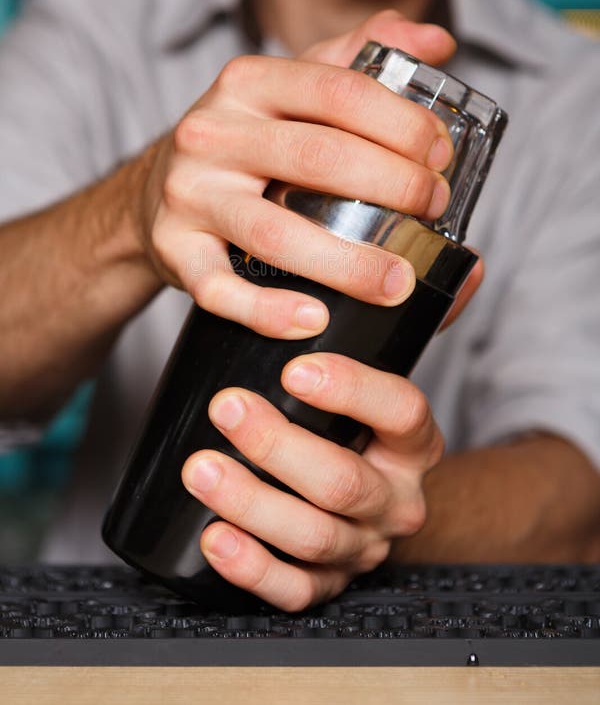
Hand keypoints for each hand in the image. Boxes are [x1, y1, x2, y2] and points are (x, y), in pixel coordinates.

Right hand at [135, 10, 457, 336]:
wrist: (155, 189)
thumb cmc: (245, 141)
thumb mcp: (291, 86)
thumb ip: (359, 57)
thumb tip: (438, 40)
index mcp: (249, 83)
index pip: (338, 90)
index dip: (402, 123)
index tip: (441, 156)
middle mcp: (212, 132)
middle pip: (318, 158)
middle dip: (393, 186)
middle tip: (432, 209)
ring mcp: (190, 195)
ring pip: (275, 232)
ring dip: (346, 264)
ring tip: (398, 282)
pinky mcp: (174, 251)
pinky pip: (221, 288)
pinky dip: (269, 310)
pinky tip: (316, 320)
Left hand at [181, 352, 443, 610]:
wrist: (371, 503)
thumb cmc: (356, 428)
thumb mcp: (374, 382)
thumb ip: (378, 335)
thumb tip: (429, 272)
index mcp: (414, 443)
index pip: (401, 411)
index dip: (351, 390)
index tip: (294, 369)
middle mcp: (396, 499)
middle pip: (343, 480)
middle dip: (277, 445)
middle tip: (226, 408)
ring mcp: (364, 546)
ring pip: (314, 535)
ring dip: (252, 502)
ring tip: (200, 469)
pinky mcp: (329, 585)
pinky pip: (295, 590)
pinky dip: (252, 568)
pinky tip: (215, 537)